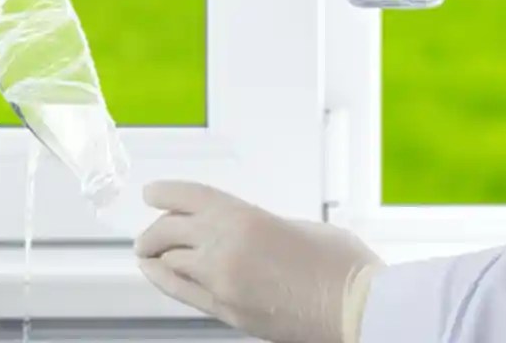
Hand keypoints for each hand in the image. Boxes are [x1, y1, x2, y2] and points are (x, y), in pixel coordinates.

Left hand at [135, 181, 383, 342]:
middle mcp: (225, 248)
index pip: (189, 198)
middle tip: (148, 233)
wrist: (357, 309)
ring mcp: (223, 283)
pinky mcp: (228, 313)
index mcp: (245, 218)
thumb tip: (243, 231)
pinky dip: (165, 280)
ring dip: (158, 256)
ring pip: (171, 263)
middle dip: (155, 231)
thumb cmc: (342, 268)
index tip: (151, 193)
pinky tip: (158, 274)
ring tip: (150, 255)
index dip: (165, 193)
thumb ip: (262, 226)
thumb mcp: (299, 227)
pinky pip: (183, 293)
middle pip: (170, 231)